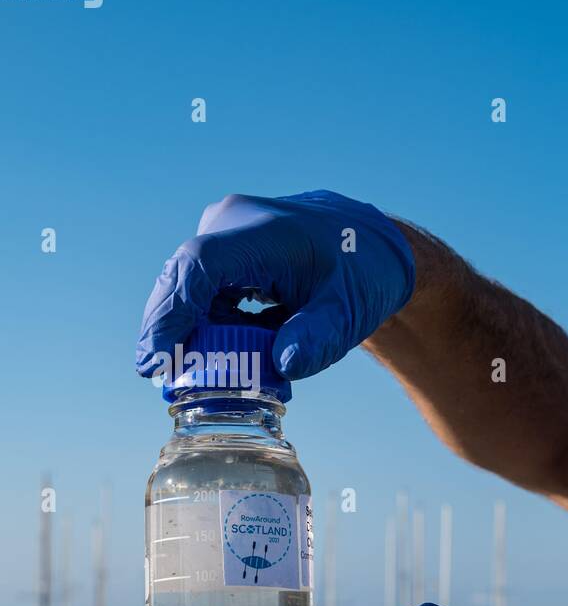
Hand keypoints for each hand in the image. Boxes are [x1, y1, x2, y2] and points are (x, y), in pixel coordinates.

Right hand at [136, 190, 415, 381]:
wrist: (372, 245)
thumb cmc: (362, 273)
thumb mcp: (349, 311)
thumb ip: (319, 338)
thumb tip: (282, 367)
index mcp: (262, 233)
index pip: (199, 266)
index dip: (172, 312)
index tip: (156, 358)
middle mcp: (231, 225)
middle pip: (182, 279)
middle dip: (169, 332)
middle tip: (161, 380)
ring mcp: (225, 236)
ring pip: (189, 289)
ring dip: (190, 333)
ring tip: (197, 378)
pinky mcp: (227, 253)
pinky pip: (205, 292)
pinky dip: (209, 326)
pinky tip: (224, 357)